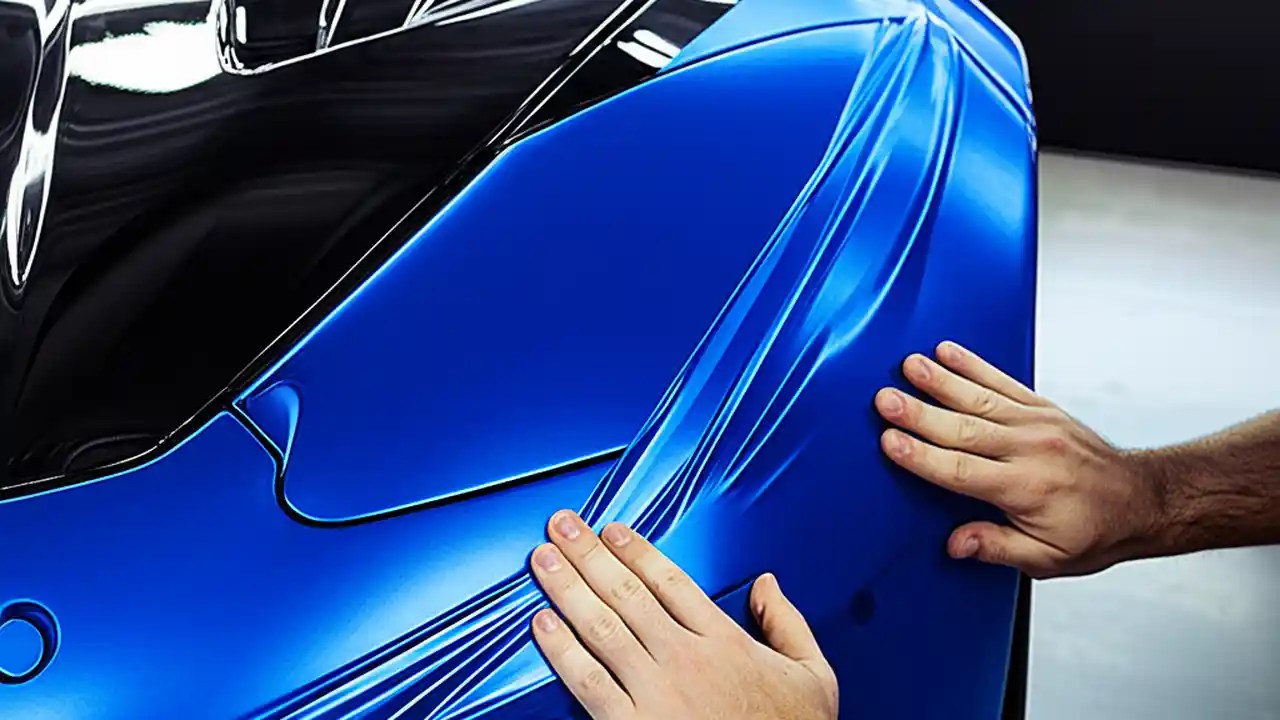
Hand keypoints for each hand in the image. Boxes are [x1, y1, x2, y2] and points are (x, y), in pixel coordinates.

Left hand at [529, 511, 837, 719]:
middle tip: (561, 525)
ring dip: (567, 589)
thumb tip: (768, 584)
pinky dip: (561, 651)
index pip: (671, 581)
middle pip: (627, 593)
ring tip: (543, 560)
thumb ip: (789, 624)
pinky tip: (542, 624)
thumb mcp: (813, 677)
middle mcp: (686, 659)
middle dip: (588, 554)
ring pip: (602, 628)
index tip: (611, 530)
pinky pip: (588, 682)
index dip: (636, 550)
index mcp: (725, 642)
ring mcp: (656, 693)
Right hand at [875, 341, 1164, 577]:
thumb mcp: (1048, 558)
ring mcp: (1036, 423)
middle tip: (885, 399)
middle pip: (963, 429)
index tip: (889, 442)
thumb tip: (954, 543)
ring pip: (979, 398)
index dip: (922, 457)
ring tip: (907, 365)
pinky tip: (947, 351)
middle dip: (919, 413)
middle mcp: (1029, 449)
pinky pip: (1003, 382)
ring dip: (939, 380)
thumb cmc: (1093, 533)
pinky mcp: (1042, 408)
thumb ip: (997, 547)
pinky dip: (973, 365)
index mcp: (1025, 489)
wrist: (1144, 501)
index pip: (961, 471)